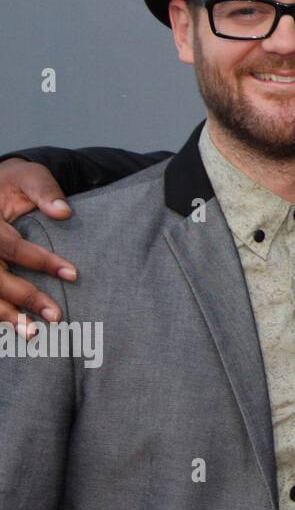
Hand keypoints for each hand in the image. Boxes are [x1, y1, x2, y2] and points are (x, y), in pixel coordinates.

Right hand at [0, 158, 77, 333]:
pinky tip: (14, 329)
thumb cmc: (14, 184)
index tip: (73, 275)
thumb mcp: (29, 176)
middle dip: (25, 297)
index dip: (42, 262)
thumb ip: (45, 191)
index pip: (13, 247)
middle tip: (56, 316)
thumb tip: (65, 213)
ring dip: (6, 315)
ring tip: (32, 333)